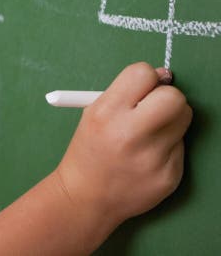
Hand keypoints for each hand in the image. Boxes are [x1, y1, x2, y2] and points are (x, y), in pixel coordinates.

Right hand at [55, 62, 192, 229]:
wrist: (86, 197)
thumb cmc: (90, 149)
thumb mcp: (93, 114)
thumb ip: (126, 94)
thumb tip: (164, 75)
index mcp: (105, 113)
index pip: (142, 73)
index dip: (146, 78)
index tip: (143, 88)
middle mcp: (129, 134)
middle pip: (173, 97)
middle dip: (168, 97)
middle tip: (157, 107)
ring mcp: (152, 158)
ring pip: (184, 119)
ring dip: (171, 120)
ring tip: (150, 133)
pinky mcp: (169, 176)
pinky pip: (181, 147)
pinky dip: (168, 146)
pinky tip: (148, 157)